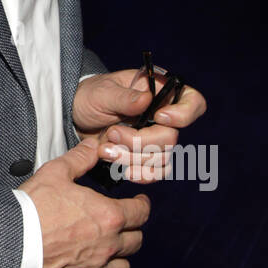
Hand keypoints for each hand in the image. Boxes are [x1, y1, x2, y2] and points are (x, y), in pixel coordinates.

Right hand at [20, 137, 149, 267]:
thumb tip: (94, 146)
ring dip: (121, 259)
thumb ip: (80, 158)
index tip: (139, 203)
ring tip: (113, 252)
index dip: (142, 206)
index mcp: (108, 215)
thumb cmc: (33, 207)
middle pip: (136, 241)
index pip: (141, 213)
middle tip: (124, 225)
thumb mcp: (56, 173)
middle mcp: (108, 245)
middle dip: (132, 231)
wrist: (12, 242)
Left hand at [72, 69, 206, 182]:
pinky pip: (156, 172)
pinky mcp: (146, 157)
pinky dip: (141, 175)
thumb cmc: (90, 97)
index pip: (192, 102)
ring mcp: (155, 139)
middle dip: (139, 141)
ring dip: (132, 158)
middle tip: (111, 133)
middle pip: (171, 138)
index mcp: (159, 92)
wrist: (74, 118)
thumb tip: (146, 99)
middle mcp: (163, 116)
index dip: (184, 114)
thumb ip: (124, 97)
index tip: (158, 117)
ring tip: (105, 150)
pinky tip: (124, 172)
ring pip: (161, 158)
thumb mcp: (102, 93)